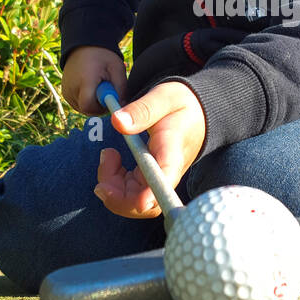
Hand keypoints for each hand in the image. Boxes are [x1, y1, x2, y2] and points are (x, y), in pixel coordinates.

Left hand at [93, 80, 206, 218]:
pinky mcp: (150, 179)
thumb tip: (117, 122)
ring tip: (107, 154)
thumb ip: (141, 110)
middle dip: (117, 195)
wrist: (195, 110)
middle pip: (145, 203)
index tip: (139, 201)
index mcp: (173, 152)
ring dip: (112, 186)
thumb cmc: (181, 103)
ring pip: (134, 202)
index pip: (165, 180)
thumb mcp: (163, 97)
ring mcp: (158, 179)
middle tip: (104, 160)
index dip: (151, 195)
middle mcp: (168, 173)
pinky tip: (113, 159)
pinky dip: (114, 182)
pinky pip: (130, 193)